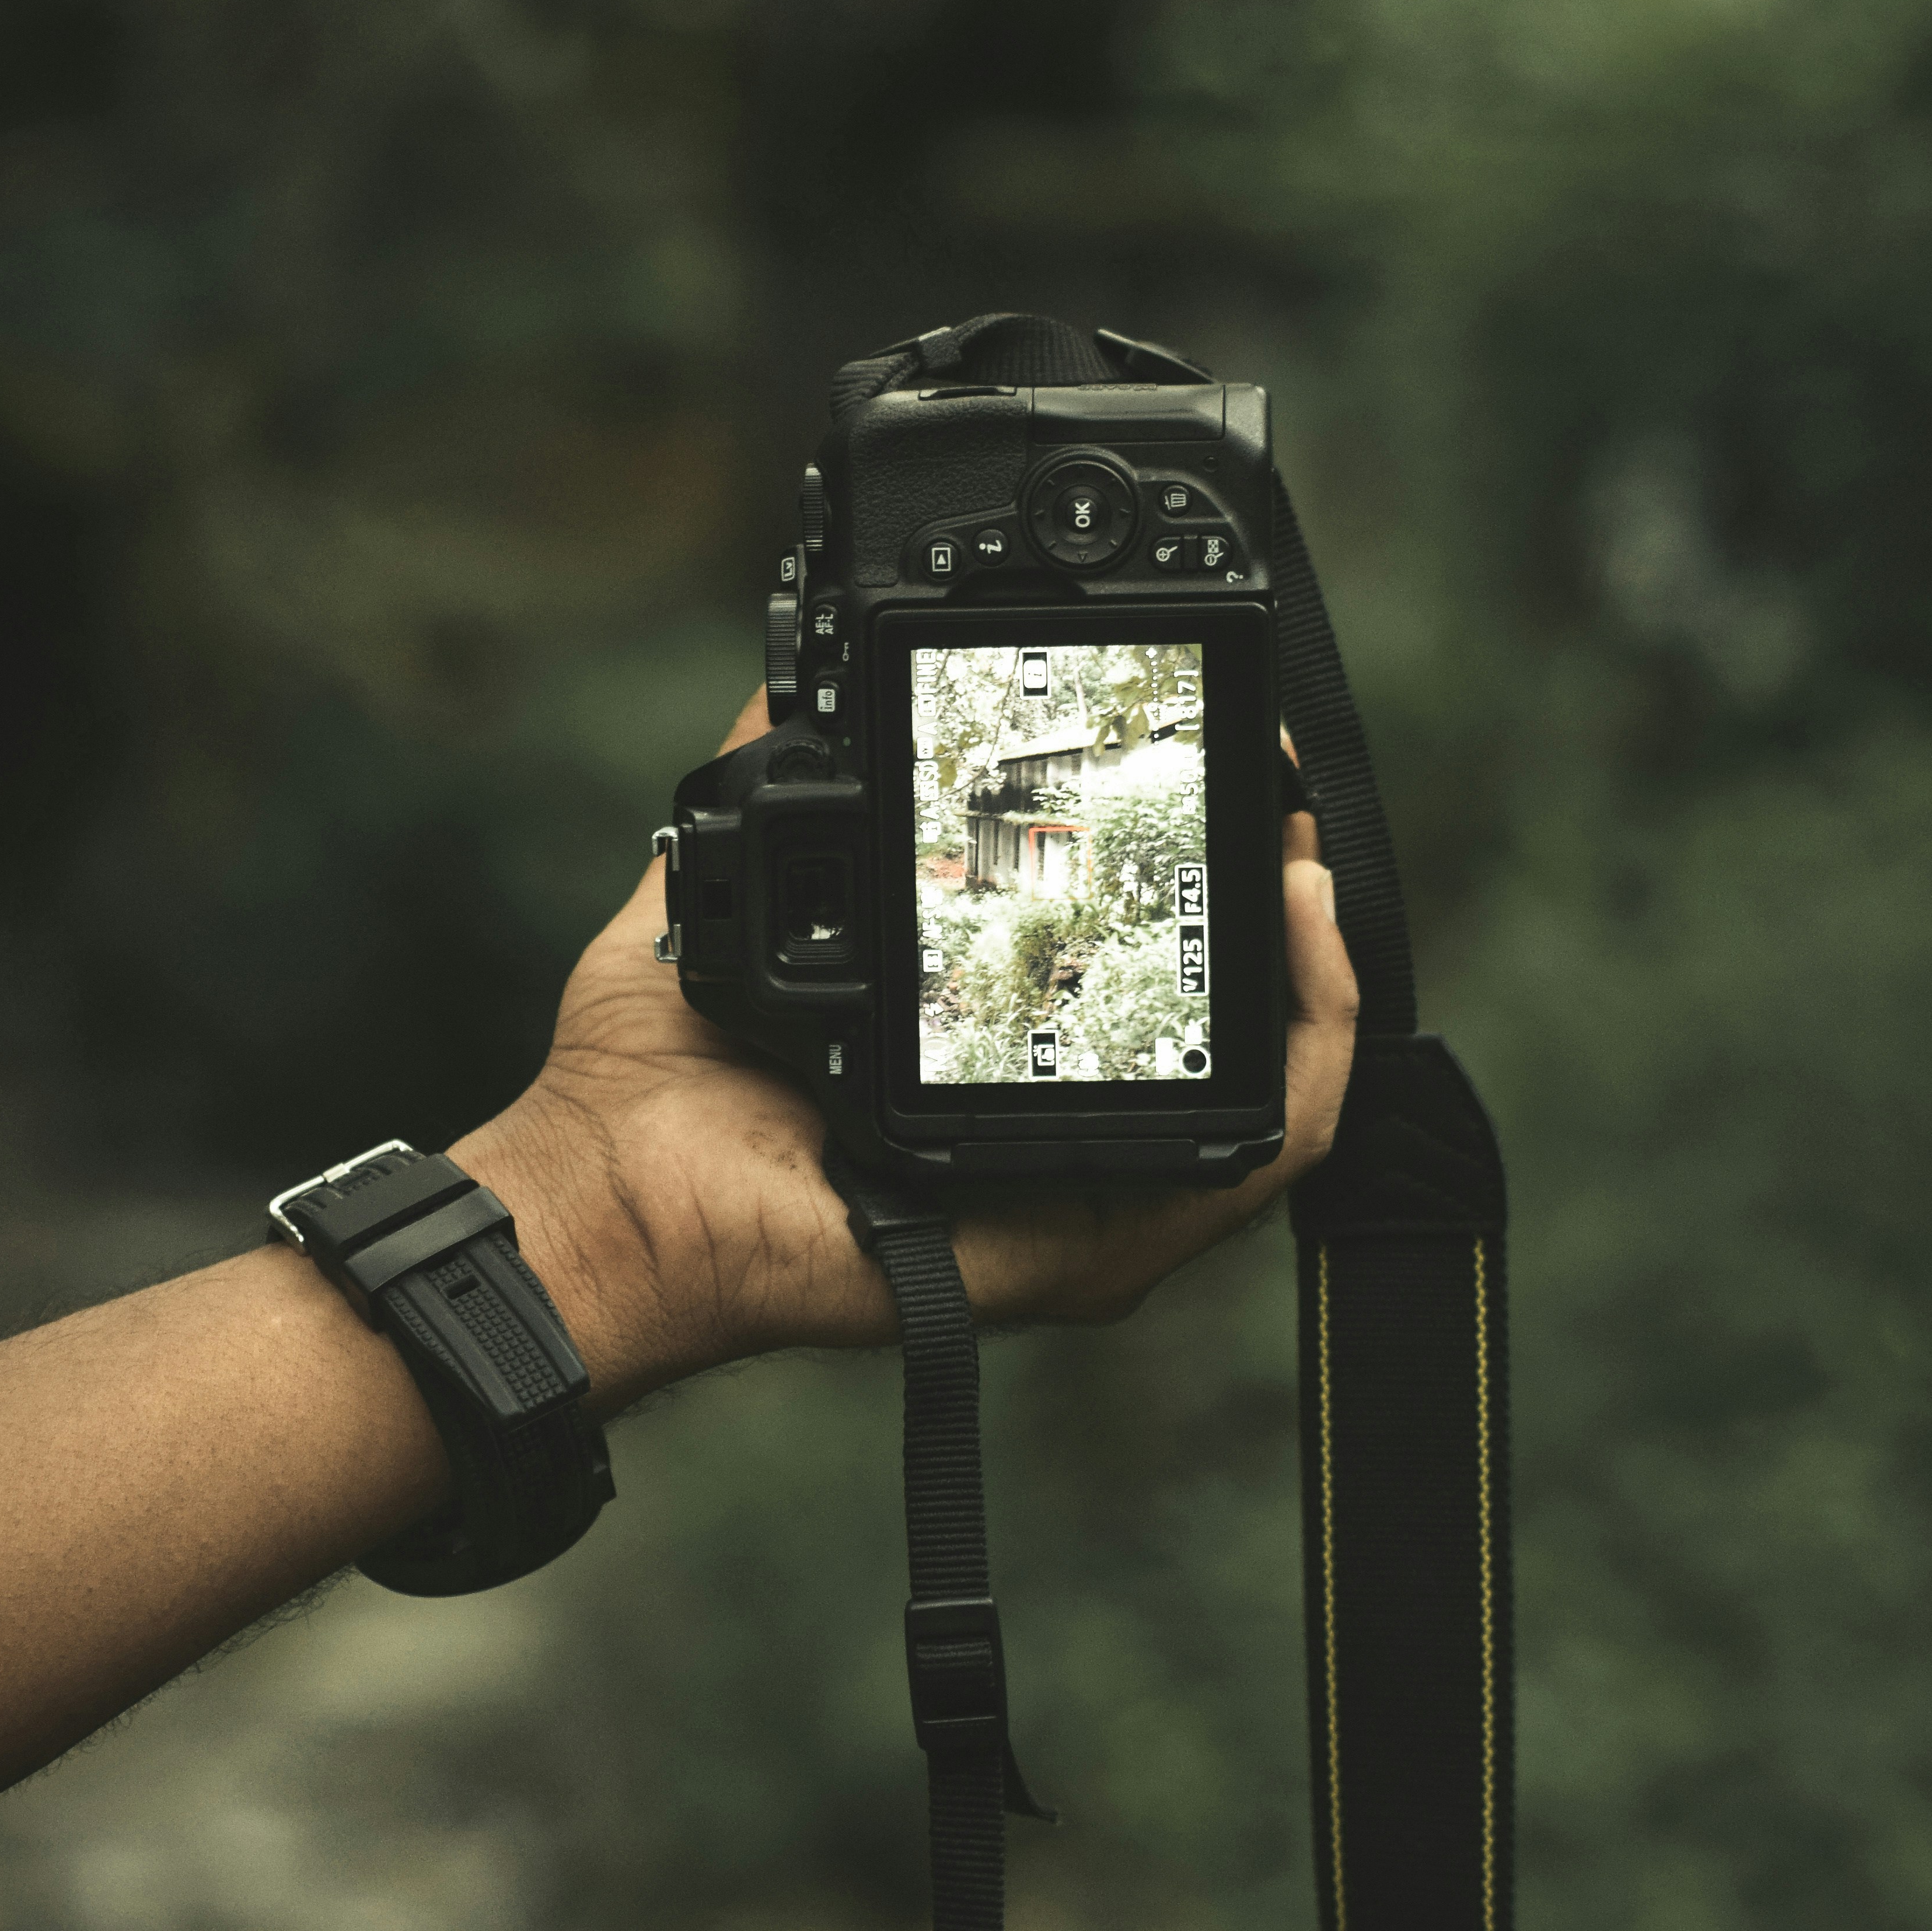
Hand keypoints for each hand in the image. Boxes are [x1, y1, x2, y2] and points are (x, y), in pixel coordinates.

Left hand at [451, 691, 1358, 1406]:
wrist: (608, 1195)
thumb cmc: (650, 1086)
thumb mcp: (722, 894)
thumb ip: (765, 787)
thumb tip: (791, 678)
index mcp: (996, 1074)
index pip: (1150, 994)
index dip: (1212, 897)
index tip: (1222, 780)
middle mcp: (1057, 1144)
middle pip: (1240, 1049)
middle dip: (1294, 929)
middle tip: (1290, 816)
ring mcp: (1085, 1211)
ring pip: (1284, 1108)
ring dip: (1323, 985)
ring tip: (1305, 869)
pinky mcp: (1089, 1252)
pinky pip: (1249, 1169)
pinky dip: (1308, 1061)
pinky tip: (1301, 957)